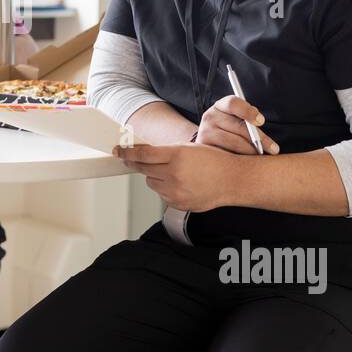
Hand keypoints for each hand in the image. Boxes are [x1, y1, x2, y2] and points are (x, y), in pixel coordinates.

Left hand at [113, 142, 232, 212]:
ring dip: (154, 176)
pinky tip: (179, 183)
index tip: (118, 151)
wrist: (233, 180)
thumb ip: (165, 152)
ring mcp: (176, 191)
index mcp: (177, 155)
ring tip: (171, 171)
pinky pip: (162, 194)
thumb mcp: (189, 148)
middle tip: (130, 159)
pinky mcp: (178, 203)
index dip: (127, 153)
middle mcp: (174, 174)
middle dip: (136, 163)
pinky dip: (165, 188)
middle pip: (143, 169)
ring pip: (151, 182)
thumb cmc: (214, 161)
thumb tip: (142, 154)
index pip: (142, 155)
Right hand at [195, 95, 278, 154]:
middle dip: (259, 138)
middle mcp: (209, 117)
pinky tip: (246, 163)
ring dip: (251, 151)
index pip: (233, 103)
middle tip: (273, 149)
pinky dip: (239, 160)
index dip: (248, 112)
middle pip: (239, 126)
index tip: (261, 121)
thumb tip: (258, 123)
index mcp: (220, 106)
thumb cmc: (230, 130)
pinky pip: (228, 156)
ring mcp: (204, 133)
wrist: (207, 144)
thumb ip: (247, 119)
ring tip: (260, 155)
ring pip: (235, 143)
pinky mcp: (205, 149)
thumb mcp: (236, 119)